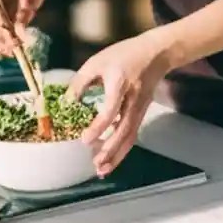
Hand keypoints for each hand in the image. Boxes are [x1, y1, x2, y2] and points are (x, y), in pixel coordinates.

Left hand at [67, 30, 172, 175]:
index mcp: (120, 82)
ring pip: (130, 136)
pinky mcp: (141, 113)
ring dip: (117, 154)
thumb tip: (65, 104)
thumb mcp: (97, 62)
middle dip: (110, 149)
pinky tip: (111, 158)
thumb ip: (80, 83)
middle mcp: (133, 98)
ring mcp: (140, 107)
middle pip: (125, 129)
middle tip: (95, 164)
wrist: (156, 53)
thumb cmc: (123, 55)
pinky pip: (132, 134)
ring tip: (102, 169)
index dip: (99, 126)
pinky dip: (122, 148)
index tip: (85, 140)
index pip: (111, 109)